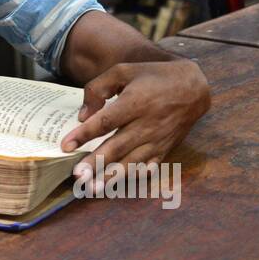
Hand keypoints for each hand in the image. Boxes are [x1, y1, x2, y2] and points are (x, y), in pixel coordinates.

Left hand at [61, 59, 209, 192]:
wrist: (193, 88)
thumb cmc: (153, 76)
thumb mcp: (123, 70)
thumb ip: (98, 89)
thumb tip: (83, 116)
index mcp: (135, 102)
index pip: (105, 122)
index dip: (84, 134)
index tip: (66, 146)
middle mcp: (146, 124)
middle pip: (117, 147)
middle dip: (96, 163)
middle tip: (77, 176)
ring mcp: (157, 139)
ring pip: (131, 162)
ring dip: (111, 176)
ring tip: (93, 189)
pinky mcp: (165, 149)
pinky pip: (149, 165)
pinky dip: (136, 176)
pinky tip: (123, 184)